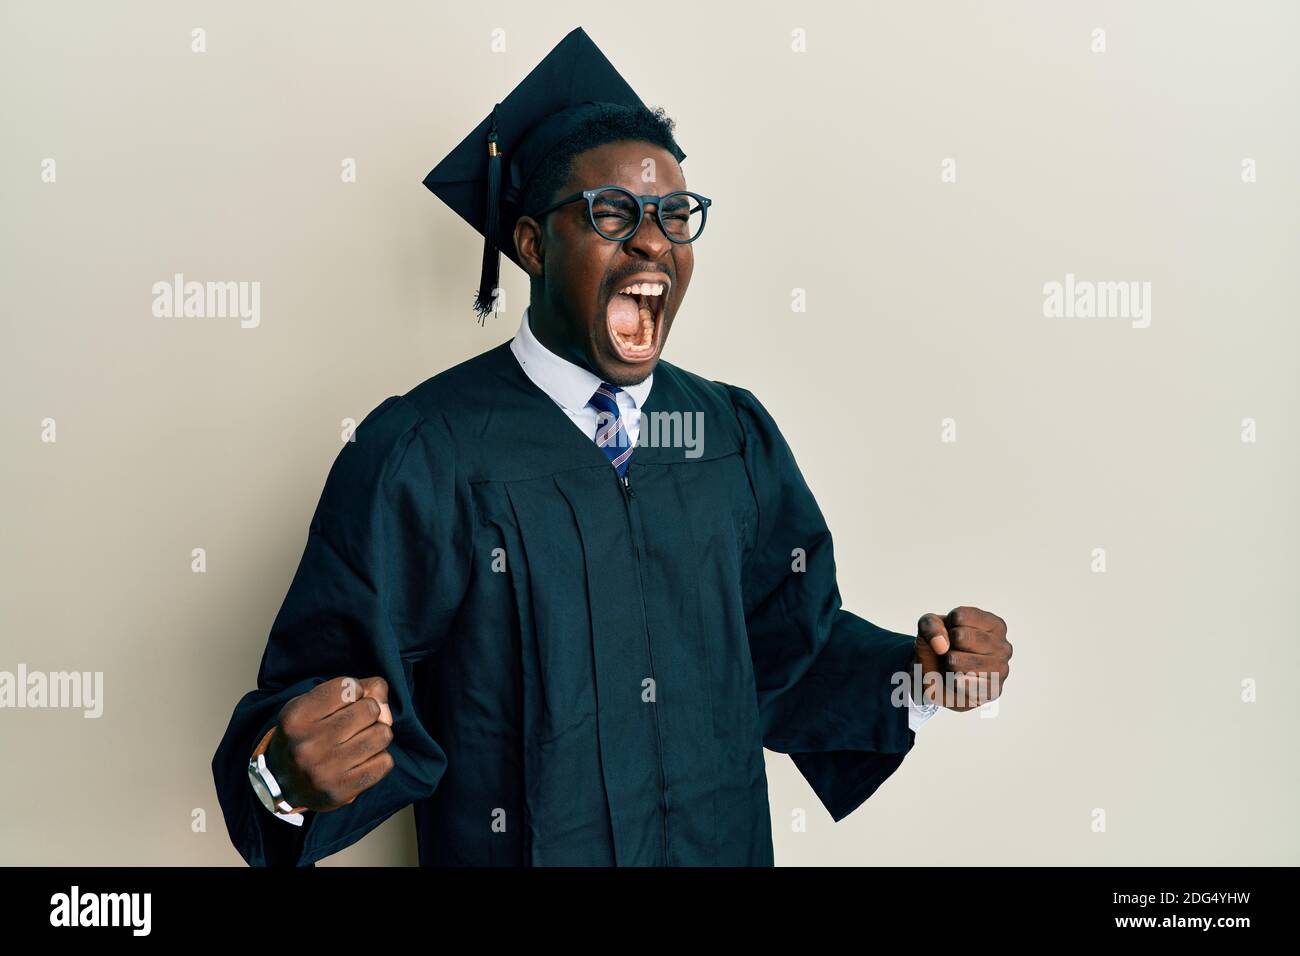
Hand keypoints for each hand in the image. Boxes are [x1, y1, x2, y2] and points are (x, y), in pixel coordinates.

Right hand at [263, 676, 394, 811]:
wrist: (283, 782)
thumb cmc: (307, 732)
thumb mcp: (315, 702)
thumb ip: (355, 689)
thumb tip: (383, 705)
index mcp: (296, 717)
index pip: (350, 687)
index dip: (354, 691)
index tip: (343, 703)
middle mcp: (307, 744)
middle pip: (370, 709)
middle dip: (369, 713)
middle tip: (354, 724)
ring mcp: (324, 770)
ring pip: (383, 734)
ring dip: (377, 735)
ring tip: (359, 741)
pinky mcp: (340, 791)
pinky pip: (385, 762)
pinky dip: (379, 758)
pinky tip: (362, 760)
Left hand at [913, 607, 1011, 711]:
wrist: (937, 681)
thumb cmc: (939, 649)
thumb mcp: (929, 628)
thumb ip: (930, 625)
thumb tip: (941, 645)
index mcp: (994, 624)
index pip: (958, 616)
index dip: (945, 627)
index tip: (950, 634)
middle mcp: (1003, 646)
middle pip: (960, 636)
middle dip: (946, 646)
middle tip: (951, 653)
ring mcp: (1001, 669)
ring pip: (958, 662)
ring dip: (947, 665)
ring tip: (954, 667)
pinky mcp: (992, 690)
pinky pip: (962, 684)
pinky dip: (951, 682)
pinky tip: (958, 681)